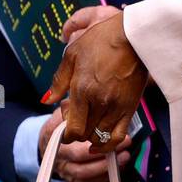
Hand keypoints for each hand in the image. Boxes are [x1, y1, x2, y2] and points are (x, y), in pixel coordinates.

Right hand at [38, 104, 130, 181]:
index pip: (69, 137)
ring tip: (124, 156)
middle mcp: (57, 155)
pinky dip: (103, 177)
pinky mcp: (73, 180)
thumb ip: (70, 107)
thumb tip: (71, 102)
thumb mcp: (63, 111)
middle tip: (124, 142)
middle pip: (79, 156)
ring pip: (84, 173)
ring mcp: (65, 169)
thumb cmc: (61, 125)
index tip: (106, 128)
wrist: (48, 144)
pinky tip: (118, 167)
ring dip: (106, 166)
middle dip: (102, 150)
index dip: (87, 134)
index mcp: (52, 135)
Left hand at [45, 9, 147, 150]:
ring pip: (100, 137)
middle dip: (77, 131)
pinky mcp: (131, 108)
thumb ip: (59, 81)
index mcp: (82, 90)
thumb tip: (48, 100)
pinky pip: (118, 137)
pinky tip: (101, 142)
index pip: (72, 128)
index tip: (65, 129)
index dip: (66, 134)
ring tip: (89, 121)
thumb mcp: (72, 54)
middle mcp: (99, 102)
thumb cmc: (102, 40)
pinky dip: (109, 144)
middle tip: (77, 116)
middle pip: (85, 134)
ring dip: (91, 135)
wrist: (134, 36)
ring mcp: (116, 107)